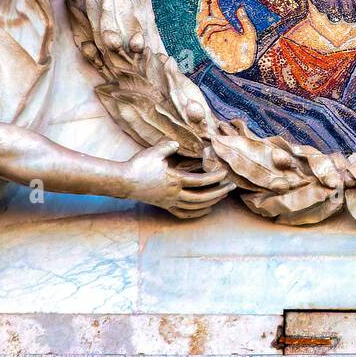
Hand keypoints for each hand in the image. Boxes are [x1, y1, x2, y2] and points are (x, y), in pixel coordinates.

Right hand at [116, 141, 235, 218]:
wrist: (123, 181)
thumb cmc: (138, 165)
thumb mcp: (154, 152)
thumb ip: (168, 146)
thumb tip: (178, 143)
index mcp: (175, 180)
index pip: (201, 181)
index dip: (215, 178)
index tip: (225, 173)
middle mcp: (174, 194)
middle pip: (202, 197)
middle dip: (219, 193)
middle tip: (232, 187)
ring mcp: (169, 202)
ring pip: (194, 207)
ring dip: (210, 203)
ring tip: (222, 197)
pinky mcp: (164, 206)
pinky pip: (183, 213)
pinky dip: (195, 213)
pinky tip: (203, 210)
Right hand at [196, 0, 256, 73]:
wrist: (242, 68)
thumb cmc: (247, 52)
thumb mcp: (250, 34)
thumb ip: (245, 21)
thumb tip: (240, 8)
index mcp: (222, 22)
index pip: (213, 3)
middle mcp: (213, 27)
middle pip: (204, 7)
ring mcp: (208, 35)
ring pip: (201, 19)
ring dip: (211, 16)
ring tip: (224, 22)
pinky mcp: (206, 44)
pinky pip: (203, 31)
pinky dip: (212, 26)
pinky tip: (223, 26)